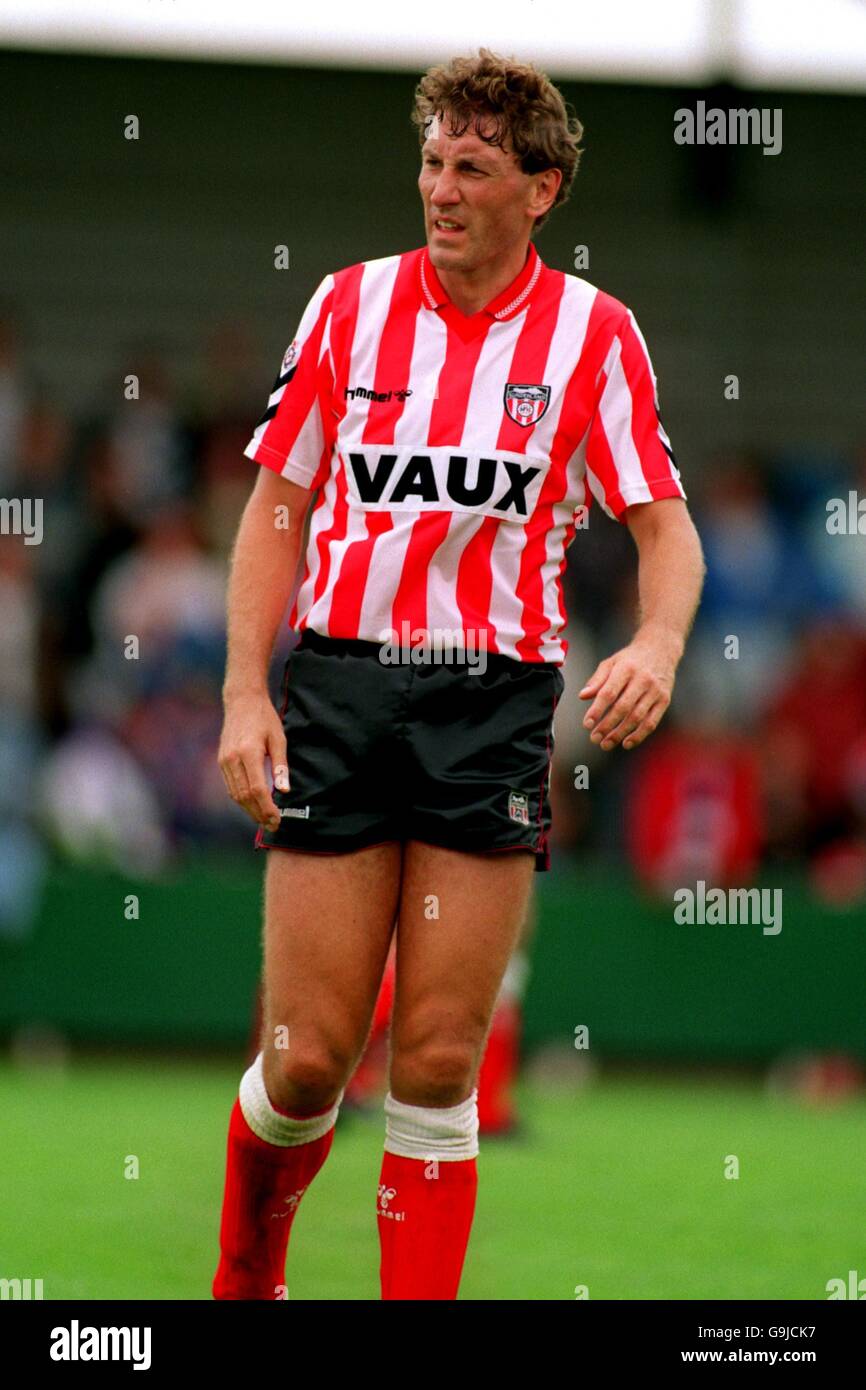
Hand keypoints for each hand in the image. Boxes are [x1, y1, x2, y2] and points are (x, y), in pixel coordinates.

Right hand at [218, 691, 288, 830]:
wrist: (242, 701)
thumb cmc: (264, 718)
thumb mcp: (279, 739)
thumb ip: (280, 766)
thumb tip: (283, 791)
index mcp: (248, 753)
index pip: (257, 789)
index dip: (267, 808)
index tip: (277, 819)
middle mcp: (232, 759)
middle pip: (244, 796)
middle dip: (258, 814)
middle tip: (272, 825)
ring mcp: (224, 760)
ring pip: (235, 794)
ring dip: (249, 810)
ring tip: (264, 819)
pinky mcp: (221, 761)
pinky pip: (230, 786)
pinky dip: (241, 799)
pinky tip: (253, 805)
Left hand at [579, 628, 679, 750]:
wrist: (661, 649)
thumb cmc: (630, 659)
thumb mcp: (611, 662)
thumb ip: (597, 680)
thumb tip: (582, 696)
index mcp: (626, 668)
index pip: (609, 693)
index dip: (597, 710)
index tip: (586, 724)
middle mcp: (643, 679)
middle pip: (623, 708)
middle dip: (607, 726)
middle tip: (594, 738)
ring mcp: (655, 691)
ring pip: (637, 717)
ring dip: (620, 733)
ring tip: (606, 744)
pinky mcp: (664, 700)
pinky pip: (652, 722)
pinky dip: (639, 735)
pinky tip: (626, 743)